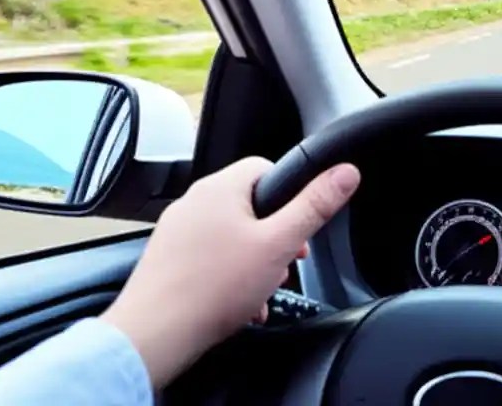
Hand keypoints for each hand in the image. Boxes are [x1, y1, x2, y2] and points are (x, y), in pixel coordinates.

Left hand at [103, 158, 360, 387]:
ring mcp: (177, 230)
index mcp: (220, 188)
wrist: (156, 334)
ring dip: (254, 261)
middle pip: (250, 205)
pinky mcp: (168, 258)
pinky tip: (237, 302)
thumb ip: (314, 206)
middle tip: (284, 262)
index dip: (290, 195)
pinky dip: (228, 276)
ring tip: (260, 289)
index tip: (299, 224)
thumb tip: (345, 173)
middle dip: (274, 236)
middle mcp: (193, 202)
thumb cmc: (213, 288)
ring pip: (231, 235)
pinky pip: (210, 257)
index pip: (266, 167)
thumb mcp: (280, 244)